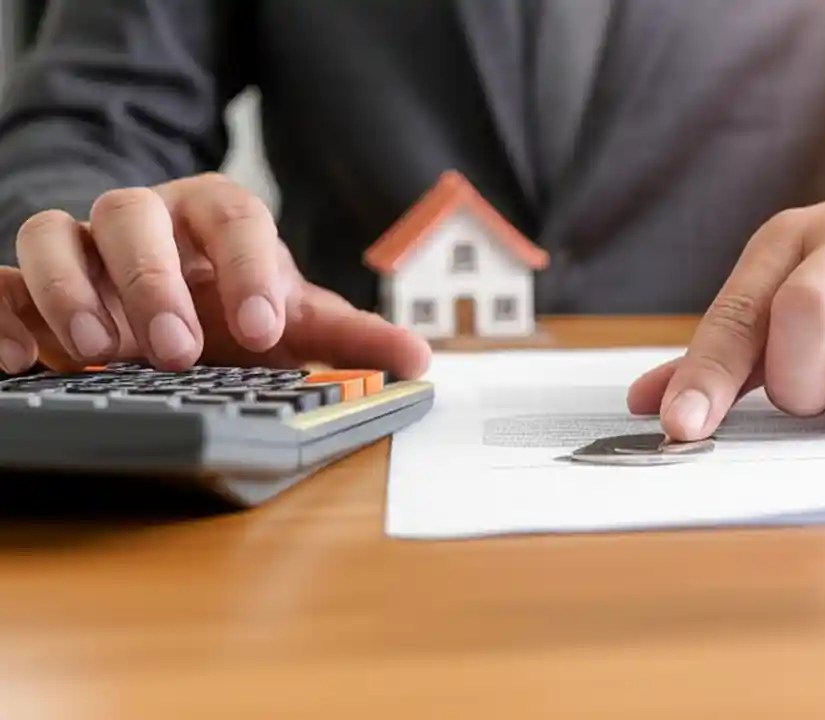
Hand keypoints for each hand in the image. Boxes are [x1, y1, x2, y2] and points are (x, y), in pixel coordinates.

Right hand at [0, 173, 429, 376]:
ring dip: (72, 288)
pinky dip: (5, 309)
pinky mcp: (35, 285)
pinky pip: (1, 278)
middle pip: (132, 214)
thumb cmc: (238, 308)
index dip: (247, 265)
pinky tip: (24, 356)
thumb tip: (421, 358)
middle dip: (153, 278)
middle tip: (178, 348)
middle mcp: (145, 222)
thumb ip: (354, 338)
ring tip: (100, 349)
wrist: (180, 310)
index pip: (234, 215)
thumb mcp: (296, 322)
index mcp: (215, 218)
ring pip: (53, 232)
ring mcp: (83, 249)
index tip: (263, 325)